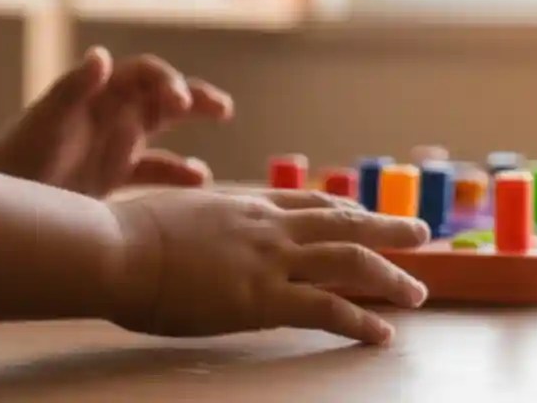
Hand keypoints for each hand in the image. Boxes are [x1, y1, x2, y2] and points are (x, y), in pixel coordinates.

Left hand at [0, 47, 233, 196]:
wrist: (0, 189)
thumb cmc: (21, 150)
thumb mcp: (49, 119)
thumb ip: (75, 86)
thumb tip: (101, 54)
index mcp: (102, 93)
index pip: (146, 74)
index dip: (168, 82)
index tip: (181, 102)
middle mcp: (115, 112)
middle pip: (165, 95)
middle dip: (196, 97)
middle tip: (221, 109)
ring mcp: (118, 143)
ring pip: (167, 128)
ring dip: (195, 128)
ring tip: (219, 131)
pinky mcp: (117, 174)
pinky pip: (158, 170)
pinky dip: (181, 173)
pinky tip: (200, 182)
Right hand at [107, 189, 429, 342]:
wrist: (115, 248)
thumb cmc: (123, 235)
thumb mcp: (172, 213)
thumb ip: (198, 221)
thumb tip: (192, 230)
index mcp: (245, 204)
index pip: (307, 203)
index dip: (342, 209)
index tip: (362, 212)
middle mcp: (269, 227)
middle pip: (343, 222)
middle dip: (386, 227)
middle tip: (421, 232)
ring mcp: (271, 261)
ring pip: (350, 260)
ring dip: (390, 275)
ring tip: (419, 291)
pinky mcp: (265, 300)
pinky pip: (328, 310)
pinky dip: (361, 321)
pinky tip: (383, 333)